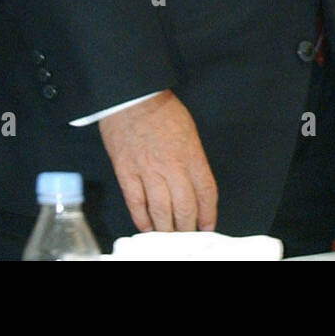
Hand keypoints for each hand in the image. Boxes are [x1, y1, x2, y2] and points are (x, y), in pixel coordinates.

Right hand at [98, 90, 217, 231]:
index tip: (207, 226)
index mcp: (191, 154)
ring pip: (161, 210)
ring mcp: (148, 171)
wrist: (132, 98)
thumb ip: (193, 160)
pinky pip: (136, 203)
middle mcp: (172, 166)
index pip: (206, 191)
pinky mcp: (126, 173)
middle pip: (185, 207)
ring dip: (166, 228)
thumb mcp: (189, 132)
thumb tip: (195, 186)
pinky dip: (142, 219)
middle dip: (187, 227)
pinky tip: (147, 227)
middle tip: (187, 236)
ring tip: (168, 237)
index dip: (208, 213)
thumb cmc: (162, 111)